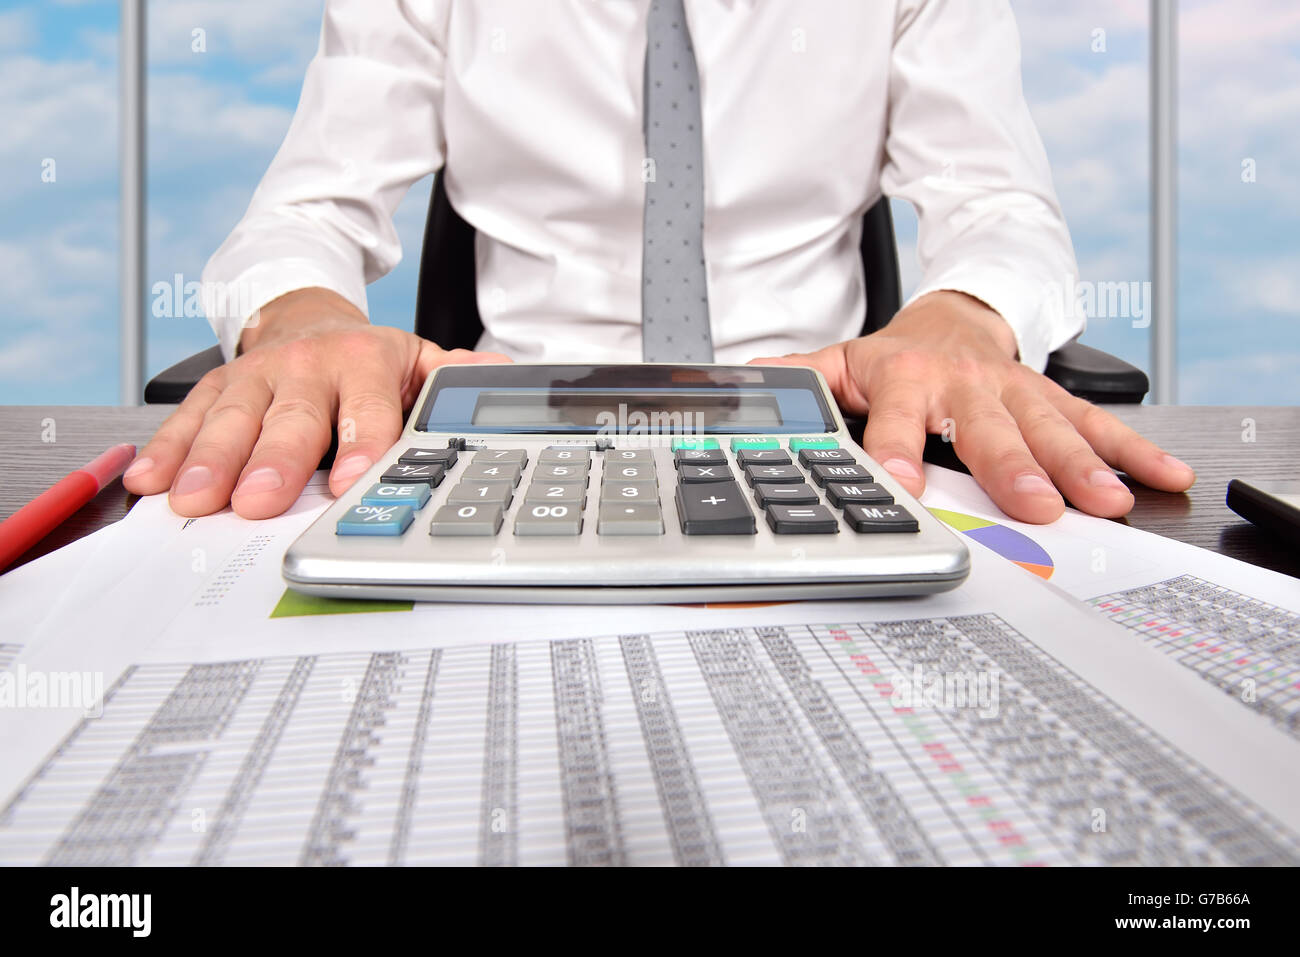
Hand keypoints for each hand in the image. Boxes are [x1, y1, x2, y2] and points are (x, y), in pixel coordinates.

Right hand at [123, 287, 510, 518]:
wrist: (306, 320)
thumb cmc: (367, 362)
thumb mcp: (417, 362)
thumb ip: (453, 374)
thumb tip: (501, 373)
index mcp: (367, 363)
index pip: (369, 410)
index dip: (360, 445)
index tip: (352, 481)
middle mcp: (309, 367)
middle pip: (293, 419)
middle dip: (274, 460)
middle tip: (257, 500)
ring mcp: (258, 377)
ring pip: (233, 419)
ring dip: (211, 460)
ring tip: (194, 498)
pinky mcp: (217, 388)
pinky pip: (189, 419)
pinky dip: (167, 449)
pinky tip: (151, 480)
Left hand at [750, 291, 1194, 522]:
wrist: (956, 319)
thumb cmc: (896, 358)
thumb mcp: (842, 364)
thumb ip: (800, 384)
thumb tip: (745, 390)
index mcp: (907, 381)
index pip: (898, 423)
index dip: (901, 452)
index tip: (907, 486)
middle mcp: (965, 387)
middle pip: (988, 431)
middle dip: (1013, 468)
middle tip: (1036, 506)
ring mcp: (1014, 394)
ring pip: (1050, 428)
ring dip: (1081, 466)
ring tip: (1107, 501)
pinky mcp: (1053, 400)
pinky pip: (1096, 423)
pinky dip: (1132, 450)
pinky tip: (1162, 476)